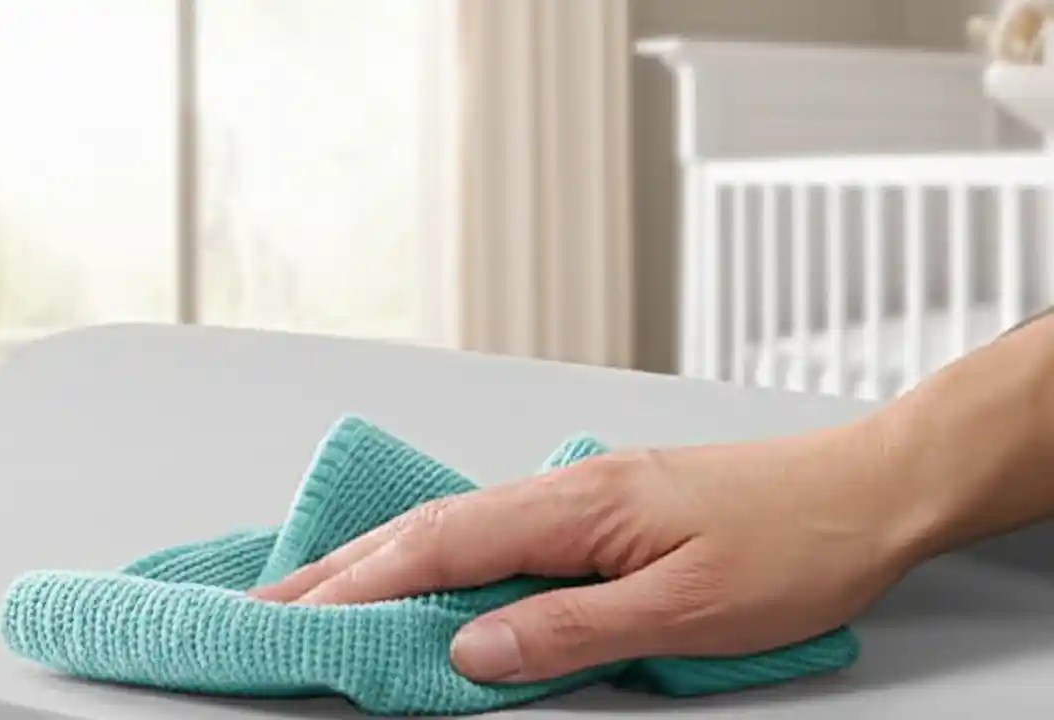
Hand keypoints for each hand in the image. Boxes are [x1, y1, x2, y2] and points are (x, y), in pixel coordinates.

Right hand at [250, 417, 921, 683]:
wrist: (866, 490)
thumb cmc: (792, 544)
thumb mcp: (683, 610)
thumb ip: (568, 627)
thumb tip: (471, 649)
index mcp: (575, 505)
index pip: (441, 545)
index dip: (361, 583)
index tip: (296, 613)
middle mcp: (566, 487)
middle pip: (432, 525)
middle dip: (346, 565)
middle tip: (274, 599)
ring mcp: (582, 492)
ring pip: (460, 523)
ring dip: (386, 557)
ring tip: (324, 588)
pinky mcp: (603, 505)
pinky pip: (498, 529)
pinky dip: (441, 552)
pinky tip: (427, 570)